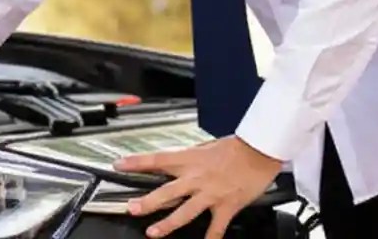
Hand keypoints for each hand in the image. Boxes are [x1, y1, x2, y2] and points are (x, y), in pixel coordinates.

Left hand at [113, 135, 281, 238]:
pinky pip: (216, 227)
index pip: (156, 159)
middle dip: (147, 202)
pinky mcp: (226, 206)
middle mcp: (196, 177)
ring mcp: (210, 193)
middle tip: (131, 208)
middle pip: (167, 191)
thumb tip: (173, 164)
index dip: (135, 162)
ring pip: (185, 211)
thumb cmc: (234, 148)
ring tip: (153, 232)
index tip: (118, 165)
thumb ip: (188, 160)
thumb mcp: (204, 148)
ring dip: (167, 224)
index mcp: (189, 159)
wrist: (259, 152)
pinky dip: (210, 238)